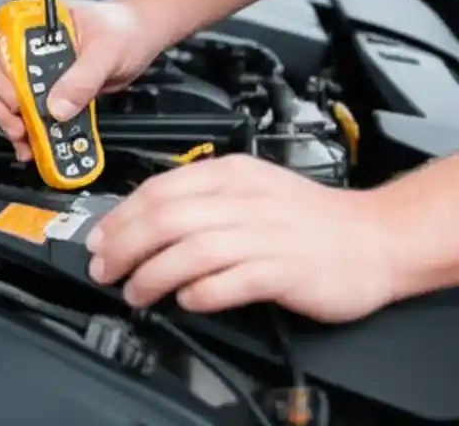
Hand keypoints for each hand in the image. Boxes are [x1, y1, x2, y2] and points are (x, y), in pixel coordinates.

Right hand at [0, 0, 158, 160]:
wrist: (141, 37)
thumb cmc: (123, 30)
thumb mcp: (105, 52)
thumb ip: (82, 79)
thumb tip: (57, 108)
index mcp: (33, 25)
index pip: (2, 51)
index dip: (2, 80)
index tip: (16, 105)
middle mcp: (26, 44)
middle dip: (4, 108)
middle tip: (19, 131)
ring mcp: (34, 67)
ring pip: (7, 96)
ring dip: (12, 122)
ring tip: (25, 145)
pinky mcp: (46, 88)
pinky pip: (28, 109)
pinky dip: (28, 128)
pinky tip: (33, 145)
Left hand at [86, 154, 398, 322]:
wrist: (376, 235)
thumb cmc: (309, 218)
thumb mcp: (250, 188)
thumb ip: (199, 199)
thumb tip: (141, 221)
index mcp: (230, 174)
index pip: (158, 189)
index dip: (119, 217)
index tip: (98, 239)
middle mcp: (243, 200)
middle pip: (165, 219)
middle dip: (123, 247)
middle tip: (105, 269)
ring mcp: (264, 235)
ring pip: (189, 251)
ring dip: (152, 275)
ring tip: (135, 292)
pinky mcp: (283, 270)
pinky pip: (230, 281)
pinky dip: (200, 293)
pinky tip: (186, 300)